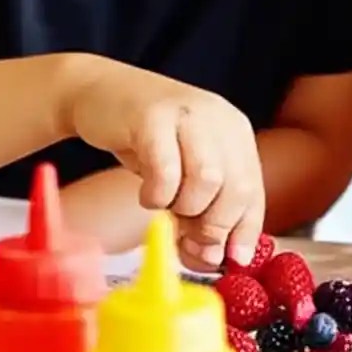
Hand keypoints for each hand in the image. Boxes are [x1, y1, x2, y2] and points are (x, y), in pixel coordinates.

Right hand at [61, 55, 264, 269]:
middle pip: (236, 189)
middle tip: (187, 238)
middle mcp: (220, 119)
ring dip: (184, 207)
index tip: (230, 259)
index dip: (244, 231)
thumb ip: (202, 214)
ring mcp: (189, 114)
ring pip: (208, 181)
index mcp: (236, 133)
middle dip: (213, 227)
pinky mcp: (154, 117)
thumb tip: (217, 259)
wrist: (97, 92)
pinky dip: (156, 194)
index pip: (254, 191)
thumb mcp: (182, 177)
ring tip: (164, 202)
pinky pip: (166, 171)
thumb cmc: (144, 139)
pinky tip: (147, 191)